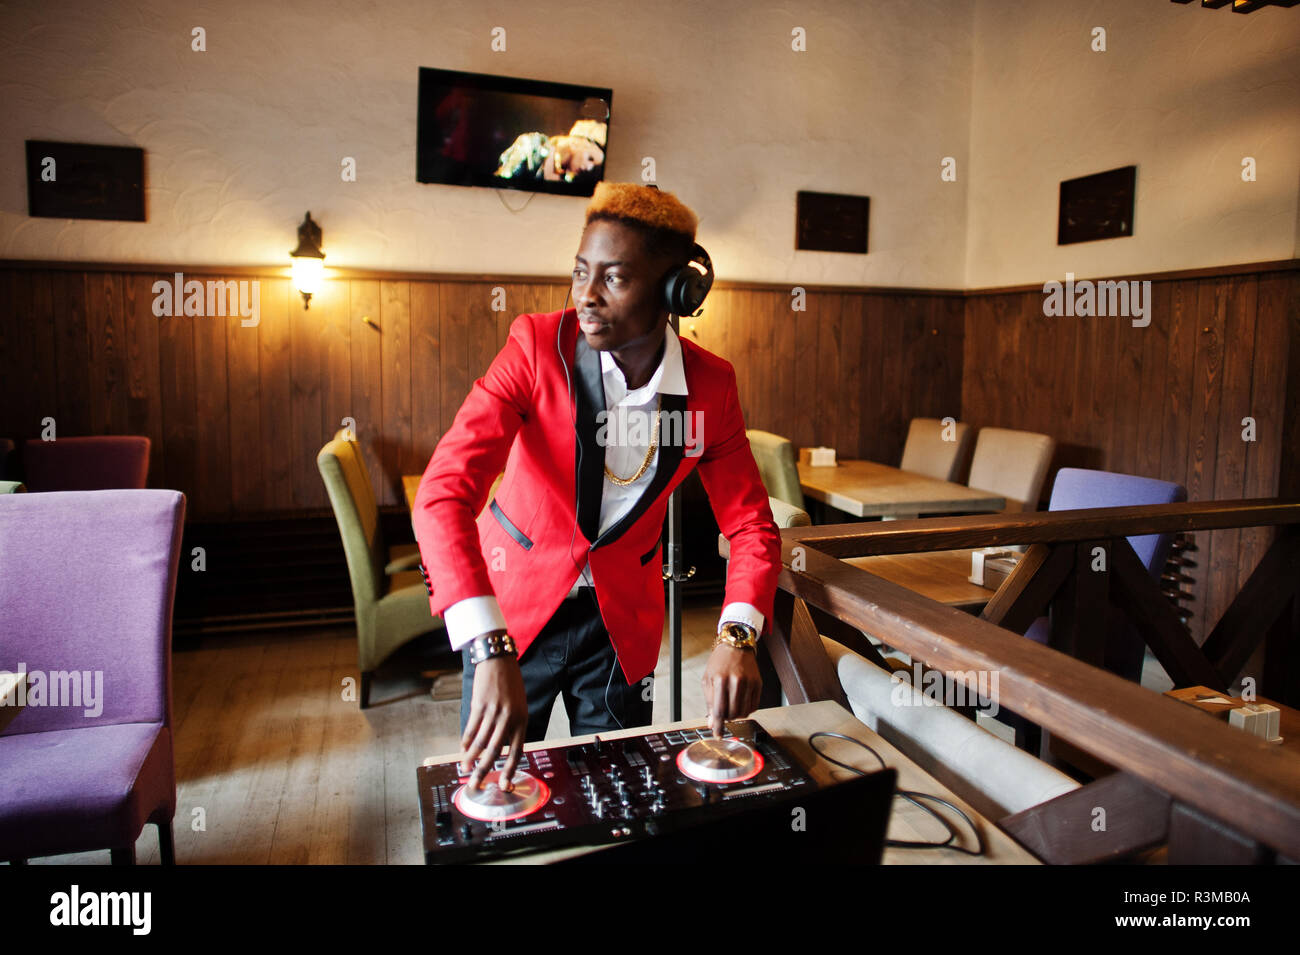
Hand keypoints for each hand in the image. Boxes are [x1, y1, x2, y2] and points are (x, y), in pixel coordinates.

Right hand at [459, 649, 527, 790]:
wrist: (499, 661)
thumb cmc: (510, 684)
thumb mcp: (519, 705)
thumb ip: (512, 726)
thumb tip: (500, 748)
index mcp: (522, 720)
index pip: (517, 751)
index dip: (510, 769)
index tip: (504, 785)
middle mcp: (508, 718)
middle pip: (495, 751)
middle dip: (484, 771)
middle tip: (475, 785)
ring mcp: (493, 712)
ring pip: (480, 742)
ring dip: (471, 758)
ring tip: (465, 768)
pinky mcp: (479, 706)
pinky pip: (471, 728)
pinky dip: (466, 741)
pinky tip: (463, 749)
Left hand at [701, 643, 761, 736]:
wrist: (736, 645)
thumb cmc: (719, 662)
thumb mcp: (708, 679)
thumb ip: (710, 702)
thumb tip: (712, 722)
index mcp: (720, 680)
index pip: (719, 710)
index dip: (718, 726)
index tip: (718, 735)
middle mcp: (736, 681)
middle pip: (732, 713)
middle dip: (726, 719)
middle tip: (723, 714)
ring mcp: (749, 682)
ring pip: (744, 711)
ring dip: (736, 715)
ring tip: (731, 707)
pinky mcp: (758, 683)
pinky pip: (754, 706)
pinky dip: (746, 710)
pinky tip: (740, 703)